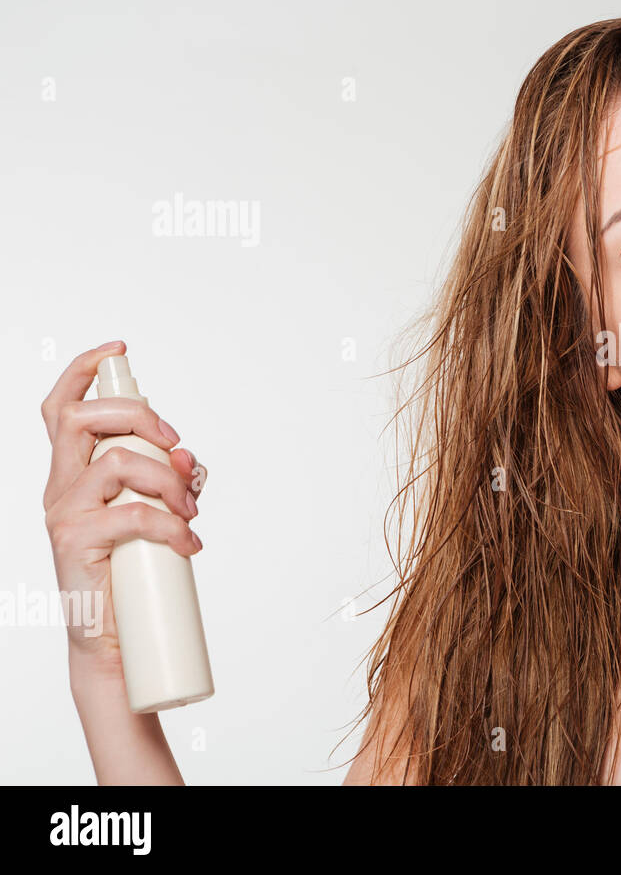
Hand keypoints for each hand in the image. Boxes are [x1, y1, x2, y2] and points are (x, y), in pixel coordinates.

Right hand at [41, 340, 206, 673]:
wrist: (115, 638)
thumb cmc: (135, 572)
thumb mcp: (157, 514)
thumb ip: (169, 479)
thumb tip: (186, 455)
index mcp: (74, 474)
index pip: (64, 409)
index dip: (85, 372)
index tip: (119, 349)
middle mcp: (61, 486)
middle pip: (82, 419)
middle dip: (139, 417)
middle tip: (176, 447)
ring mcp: (64, 512)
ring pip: (114, 461)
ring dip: (166, 479)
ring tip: (190, 510)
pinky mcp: (74, 541)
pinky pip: (131, 514)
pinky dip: (171, 524)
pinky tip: (189, 543)